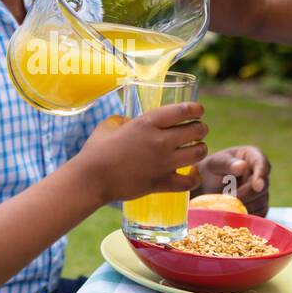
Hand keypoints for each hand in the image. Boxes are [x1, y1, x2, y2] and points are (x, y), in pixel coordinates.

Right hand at [76, 102, 207, 204]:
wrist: (91, 179)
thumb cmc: (96, 150)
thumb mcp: (110, 125)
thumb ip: (125, 120)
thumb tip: (131, 122)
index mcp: (148, 122)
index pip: (184, 110)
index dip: (196, 109)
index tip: (198, 111)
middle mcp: (160, 141)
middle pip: (197, 130)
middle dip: (200, 129)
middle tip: (197, 131)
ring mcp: (163, 163)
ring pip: (198, 153)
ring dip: (200, 149)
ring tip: (196, 149)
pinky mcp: (161, 183)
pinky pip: (190, 181)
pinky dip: (194, 177)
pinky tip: (191, 173)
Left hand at [196, 146, 270, 216]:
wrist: (205, 188)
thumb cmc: (210, 171)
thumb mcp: (214, 163)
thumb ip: (227, 163)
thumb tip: (243, 166)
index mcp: (253, 156)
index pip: (262, 164)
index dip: (261, 175)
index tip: (257, 186)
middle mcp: (261, 173)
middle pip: (262, 187)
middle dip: (245, 194)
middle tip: (227, 196)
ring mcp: (262, 191)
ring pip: (260, 202)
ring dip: (242, 205)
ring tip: (225, 202)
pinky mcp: (260, 207)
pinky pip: (258, 214)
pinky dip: (245, 215)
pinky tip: (232, 212)